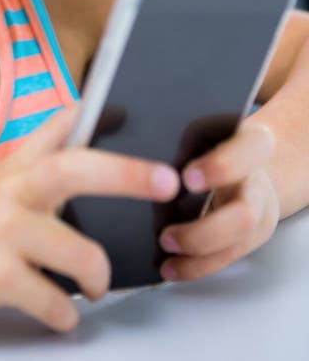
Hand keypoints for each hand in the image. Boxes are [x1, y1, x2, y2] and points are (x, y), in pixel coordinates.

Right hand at [0, 105, 179, 333]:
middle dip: (127, 172)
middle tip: (166, 180)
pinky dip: (63, 315)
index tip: (134, 107)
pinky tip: (59, 315)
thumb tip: (81, 161)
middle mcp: (8, 189)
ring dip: (98, 276)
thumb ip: (30, 171)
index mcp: (12, 166)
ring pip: (77, 251)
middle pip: (76, 167)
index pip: (59, 124)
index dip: (97, 110)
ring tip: (97, 287)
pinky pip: (51, 300)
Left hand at [159, 120, 278, 281]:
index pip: (248, 151)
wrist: (246, 167)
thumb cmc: (213, 145)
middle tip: (165, 234)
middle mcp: (258, 184)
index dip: (221, 167)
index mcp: (250, 144)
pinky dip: (196, 266)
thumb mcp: (199, 133)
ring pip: (236, 244)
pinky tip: (170, 267)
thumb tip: (143, 170)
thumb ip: (182, 148)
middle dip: (205, 231)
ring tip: (163, 249)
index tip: (187, 178)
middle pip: (244, 215)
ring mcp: (256, 216)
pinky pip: (225, 259)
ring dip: (196, 252)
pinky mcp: (247, 240)